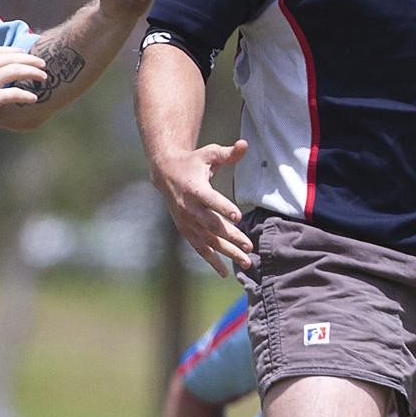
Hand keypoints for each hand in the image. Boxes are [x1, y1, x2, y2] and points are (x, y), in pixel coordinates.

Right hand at [0, 46, 48, 133]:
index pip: (0, 50)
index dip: (16, 52)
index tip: (25, 54)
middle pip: (12, 58)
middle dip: (30, 59)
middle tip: (42, 63)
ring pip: (17, 71)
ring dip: (33, 73)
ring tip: (43, 77)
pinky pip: (14, 94)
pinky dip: (26, 95)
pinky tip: (33, 98)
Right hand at [150, 138, 252, 274]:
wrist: (165, 174)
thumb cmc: (194, 162)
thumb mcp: (209, 154)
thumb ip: (228, 153)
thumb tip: (245, 144)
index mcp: (194, 188)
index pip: (210, 200)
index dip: (223, 208)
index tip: (238, 217)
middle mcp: (189, 208)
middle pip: (212, 225)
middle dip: (231, 237)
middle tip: (250, 247)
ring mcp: (187, 222)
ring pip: (208, 241)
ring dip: (227, 253)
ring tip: (247, 263)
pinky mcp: (186, 230)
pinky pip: (200, 248)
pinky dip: (212, 261)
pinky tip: (226, 272)